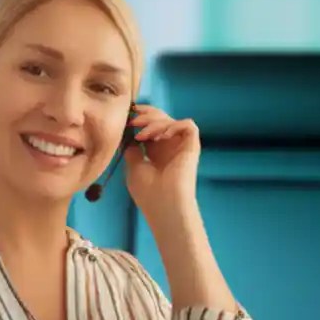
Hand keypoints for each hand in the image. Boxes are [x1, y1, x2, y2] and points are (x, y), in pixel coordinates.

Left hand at [124, 104, 201, 220]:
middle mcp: (170, 148)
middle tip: (133, 120)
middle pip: (162, 119)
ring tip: (142, 135)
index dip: (141, 118)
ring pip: (172, 120)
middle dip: (147, 114)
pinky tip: (161, 137)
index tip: (127, 117)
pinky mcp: (192, 147)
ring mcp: (181, 147)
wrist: (164, 205)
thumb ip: (132, 150)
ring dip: (155, 123)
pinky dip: (174, 125)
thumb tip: (129, 136)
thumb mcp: (133, 167)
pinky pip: (188, 126)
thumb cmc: (148, 192)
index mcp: (156, 153)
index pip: (151, 127)